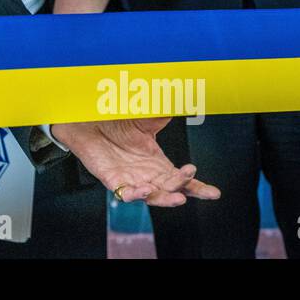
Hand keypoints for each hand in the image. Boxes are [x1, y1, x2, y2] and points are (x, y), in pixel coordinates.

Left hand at [51, 117, 220, 206]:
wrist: (86, 118)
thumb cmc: (115, 119)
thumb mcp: (147, 116)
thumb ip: (167, 112)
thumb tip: (189, 101)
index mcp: (157, 162)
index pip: (182, 179)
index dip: (198, 188)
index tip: (214, 193)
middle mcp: (146, 174)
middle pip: (171, 189)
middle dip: (183, 187)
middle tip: (190, 177)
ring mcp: (130, 179)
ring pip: (151, 196)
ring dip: (165, 198)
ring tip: (177, 197)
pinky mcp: (111, 180)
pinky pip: (124, 193)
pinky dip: (135, 195)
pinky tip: (144, 189)